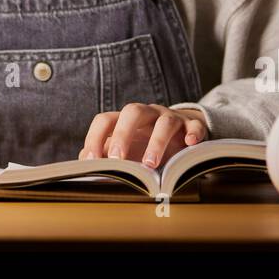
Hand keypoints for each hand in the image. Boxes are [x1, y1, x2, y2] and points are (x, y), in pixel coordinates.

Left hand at [80, 102, 208, 168]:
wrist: (182, 134)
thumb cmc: (146, 144)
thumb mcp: (125, 150)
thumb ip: (104, 155)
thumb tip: (84, 166)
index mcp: (125, 120)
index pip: (105, 120)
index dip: (95, 138)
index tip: (92, 160)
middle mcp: (147, 114)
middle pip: (133, 112)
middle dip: (122, 135)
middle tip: (117, 160)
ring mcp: (170, 118)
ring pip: (164, 122)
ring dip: (156, 142)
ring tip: (150, 164)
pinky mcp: (191, 125)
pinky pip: (194, 125)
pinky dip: (193, 133)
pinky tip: (189, 143)